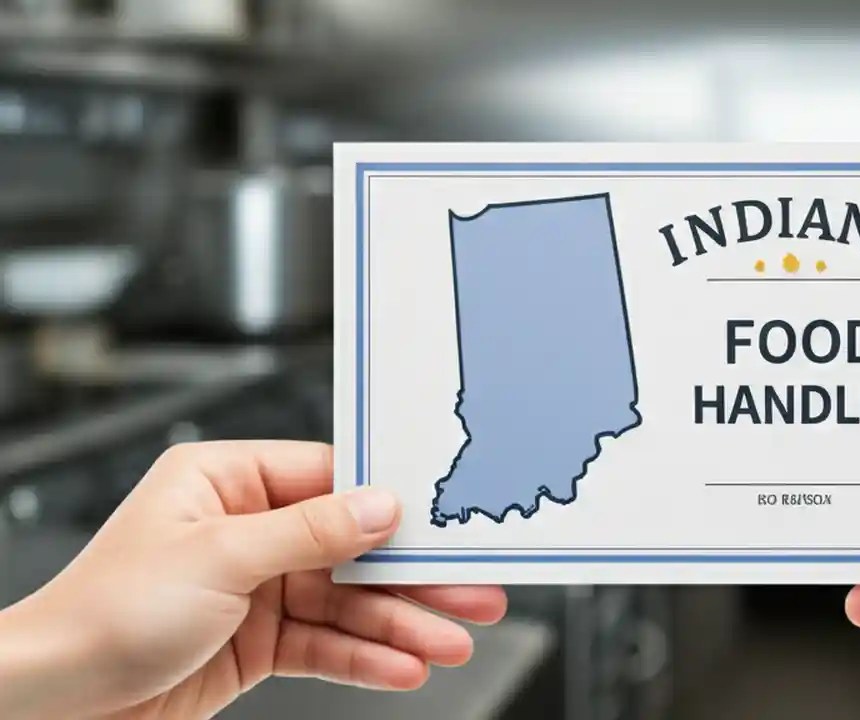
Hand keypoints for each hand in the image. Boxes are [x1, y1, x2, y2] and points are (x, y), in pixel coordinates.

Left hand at [0, 441, 505, 719]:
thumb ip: (311, 531)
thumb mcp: (220, 557)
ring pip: (346, 603)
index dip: (389, 506)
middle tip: (471, 591)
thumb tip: (379, 506)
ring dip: (399, 626)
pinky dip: (364, 658)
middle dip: (410, 578)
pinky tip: (404, 668)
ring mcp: (253, 589)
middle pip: (350, 549)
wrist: (52, 703)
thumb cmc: (103, 613)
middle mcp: (245, 530)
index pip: (329, 481)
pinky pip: (324, 645)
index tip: (441, 522)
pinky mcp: (256, 642)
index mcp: (225, 481)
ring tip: (451, 643)